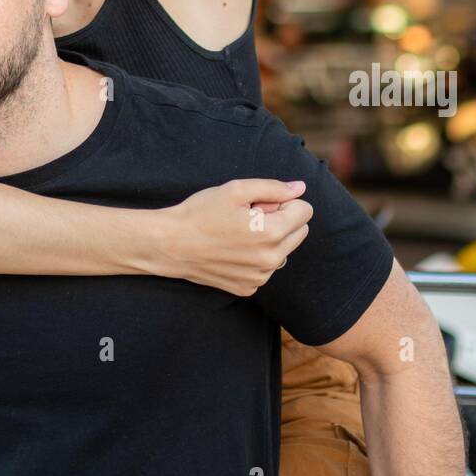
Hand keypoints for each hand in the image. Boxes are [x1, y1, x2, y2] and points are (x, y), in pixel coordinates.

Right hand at [158, 178, 310, 294]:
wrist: (170, 244)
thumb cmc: (201, 212)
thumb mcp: (236, 189)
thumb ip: (274, 187)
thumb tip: (301, 188)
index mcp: (272, 233)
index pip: (304, 211)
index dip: (283, 200)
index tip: (260, 203)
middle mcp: (271, 260)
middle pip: (299, 232)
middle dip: (281, 219)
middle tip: (250, 215)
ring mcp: (260, 278)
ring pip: (283, 250)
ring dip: (270, 239)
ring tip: (238, 232)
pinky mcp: (248, 288)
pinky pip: (266, 267)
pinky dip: (256, 256)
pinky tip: (232, 249)